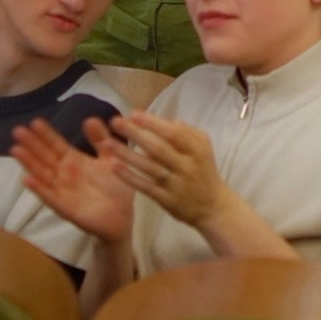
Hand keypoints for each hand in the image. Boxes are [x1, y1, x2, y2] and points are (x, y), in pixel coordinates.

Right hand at [13, 116, 134, 242]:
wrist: (122, 216)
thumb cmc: (115, 186)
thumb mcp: (110, 158)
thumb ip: (101, 139)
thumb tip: (89, 119)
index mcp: (74, 161)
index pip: (56, 144)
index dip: (46, 134)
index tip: (34, 121)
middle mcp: (64, 174)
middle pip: (45, 156)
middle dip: (32, 144)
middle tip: (17, 130)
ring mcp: (62, 190)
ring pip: (42, 174)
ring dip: (29, 163)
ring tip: (16, 150)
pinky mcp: (65, 207)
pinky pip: (49, 196)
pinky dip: (38, 188)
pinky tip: (27, 179)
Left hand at [109, 110, 230, 227]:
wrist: (213, 206)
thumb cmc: (204, 171)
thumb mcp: (203, 148)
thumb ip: (186, 133)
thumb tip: (163, 120)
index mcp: (197, 149)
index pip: (174, 133)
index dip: (153, 123)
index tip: (134, 113)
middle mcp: (187, 165)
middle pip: (159, 148)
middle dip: (136, 134)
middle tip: (116, 122)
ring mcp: (176, 184)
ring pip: (149, 167)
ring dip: (128, 154)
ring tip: (107, 143)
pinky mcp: (166, 200)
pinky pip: (146, 187)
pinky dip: (130, 177)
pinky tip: (115, 167)